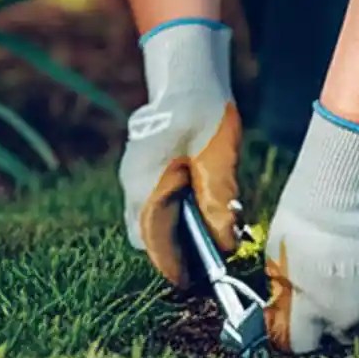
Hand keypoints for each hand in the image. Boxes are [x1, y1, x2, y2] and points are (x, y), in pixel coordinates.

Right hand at [119, 23, 241, 288]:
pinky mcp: (143, 171)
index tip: (193, 282)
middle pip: (145, 236)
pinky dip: (172, 216)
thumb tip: (226, 244)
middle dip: (172, 252)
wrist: (189, 75)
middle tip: (206, 262)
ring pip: (147, 222)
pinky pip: (152, 205)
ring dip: (173, 234)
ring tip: (208, 237)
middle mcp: (132, 184)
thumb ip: (219, 204)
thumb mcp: (219, 159)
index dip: (173, 264)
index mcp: (145, 182)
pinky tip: (201, 211)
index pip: (152, 240)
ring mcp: (134, 176)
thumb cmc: (205, 112)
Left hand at [263, 191, 358, 353]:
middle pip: (341, 334)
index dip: (297, 330)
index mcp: (313, 313)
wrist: (346, 192)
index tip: (295, 318)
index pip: (303, 344)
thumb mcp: (276, 258)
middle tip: (325, 291)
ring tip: (350, 272)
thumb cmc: (303, 220)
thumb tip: (284, 299)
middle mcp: (350, 316)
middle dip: (331, 320)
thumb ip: (284, 289)